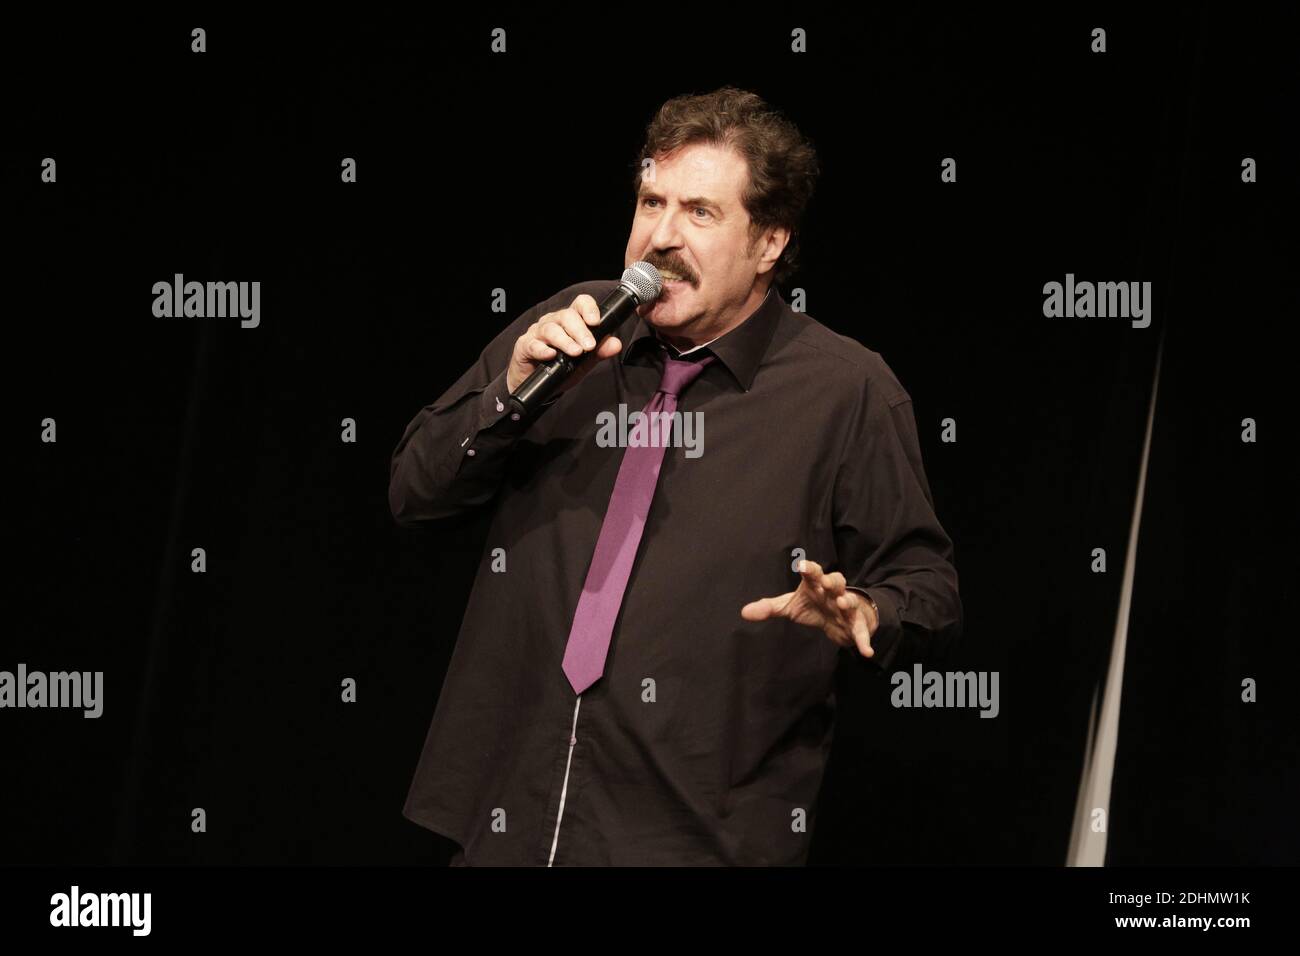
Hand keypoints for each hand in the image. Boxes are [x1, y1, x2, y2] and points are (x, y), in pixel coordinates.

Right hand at [506, 294, 622, 393]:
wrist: (536, 383)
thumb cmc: (559, 366)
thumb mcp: (584, 361)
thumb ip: (599, 351)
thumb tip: (616, 344)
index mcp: (570, 321)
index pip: (580, 304)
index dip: (588, 308)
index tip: (596, 322)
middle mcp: (554, 322)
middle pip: (566, 317)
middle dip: (580, 331)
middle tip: (589, 346)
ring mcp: (538, 332)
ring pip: (551, 330)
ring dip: (565, 341)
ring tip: (576, 352)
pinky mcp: (525, 345)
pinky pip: (533, 345)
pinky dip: (542, 350)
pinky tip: (551, 355)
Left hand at [740, 559, 877, 657]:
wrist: (839, 620)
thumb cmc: (812, 606)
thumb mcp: (790, 606)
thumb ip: (769, 607)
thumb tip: (744, 612)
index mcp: (816, 586)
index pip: (813, 574)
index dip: (809, 570)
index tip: (801, 566)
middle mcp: (833, 593)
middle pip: (836, 581)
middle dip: (832, 581)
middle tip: (825, 582)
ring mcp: (847, 608)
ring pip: (850, 601)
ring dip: (847, 601)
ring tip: (842, 604)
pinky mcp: (856, 624)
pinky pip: (861, 632)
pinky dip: (864, 640)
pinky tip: (867, 652)